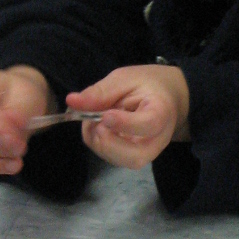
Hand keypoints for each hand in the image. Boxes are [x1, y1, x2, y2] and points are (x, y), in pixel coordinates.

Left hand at [70, 65, 189, 170]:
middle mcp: (156, 141)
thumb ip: (101, 91)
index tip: (106, 115)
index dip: (125, 123)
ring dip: (97, 140)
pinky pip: (109, 157)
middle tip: (96, 118)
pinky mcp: (133, 158)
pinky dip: (96, 141)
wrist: (166, 98)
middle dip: (106, 141)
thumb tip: (71, 101)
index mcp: (161, 113)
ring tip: (96, 117)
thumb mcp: (125, 78)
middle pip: (133, 156)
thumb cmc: (147, 84)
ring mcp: (146, 153)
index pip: (148, 125)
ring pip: (117, 159)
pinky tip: (99, 124)